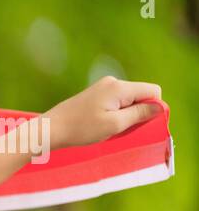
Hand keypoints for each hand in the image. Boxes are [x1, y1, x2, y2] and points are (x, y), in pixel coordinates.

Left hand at [44, 75, 163, 150]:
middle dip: (137, 112)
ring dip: (125, 115)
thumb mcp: (115, 124)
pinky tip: (101, 124)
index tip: (138, 124)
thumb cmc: (81, 128)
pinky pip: (116, 103)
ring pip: (129, 100)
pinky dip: (114, 114)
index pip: (153, 91)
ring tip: (107, 127)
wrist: (50, 128)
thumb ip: (140, 114)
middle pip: (141, 95)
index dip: (152, 108)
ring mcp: (103, 87)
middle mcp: (112, 82)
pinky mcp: (95, 94)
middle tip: (120, 128)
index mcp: (119, 87)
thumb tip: (160, 107)